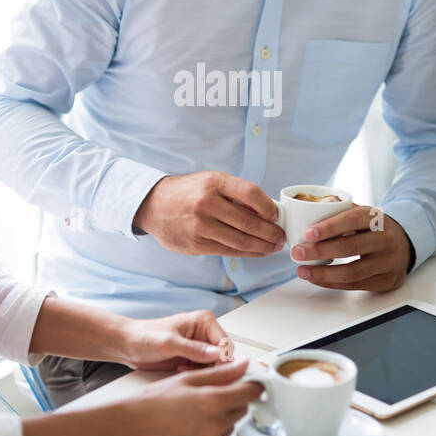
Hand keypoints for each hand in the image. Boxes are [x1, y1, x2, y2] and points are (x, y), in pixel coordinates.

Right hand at [118, 360, 261, 435]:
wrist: (130, 430)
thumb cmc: (153, 403)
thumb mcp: (186, 380)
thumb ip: (220, 373)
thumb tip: (243, 366)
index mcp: (214, 401)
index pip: (251, 392)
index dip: (251, 385)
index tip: (248, 383)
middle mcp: (216, 425)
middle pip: (242, 409)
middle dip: (231, 400)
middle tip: (207, 395)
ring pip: (229, 426)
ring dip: (219, 418)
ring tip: (191, 412)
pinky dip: (208, 434)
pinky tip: (187, 428)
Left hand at [119, 310, 234, 371]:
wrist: (127, 345)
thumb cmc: (144, 337)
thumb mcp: (169, 343)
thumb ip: (194, 349)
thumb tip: (216, 354)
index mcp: (204, 321)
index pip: (226, 343)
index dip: (223, 360)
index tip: (216, 372)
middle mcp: (205, 332)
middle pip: (223, 356)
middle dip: (212, 367)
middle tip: (196, 372)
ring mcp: (199, 346)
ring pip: (215, 365)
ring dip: (203, 372)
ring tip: (183, 369)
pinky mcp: (193, 358)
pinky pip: (204, 370)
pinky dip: (196, 374)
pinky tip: (180, 370)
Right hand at [133, 171, 285, 256]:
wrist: (153, 205)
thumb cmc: (188, 192)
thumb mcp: (210, 182)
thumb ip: (235, 194)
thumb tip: (267, 211)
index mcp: (214, 182)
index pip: (251, 193)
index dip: (268, 207)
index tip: (276, 215)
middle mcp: (207, 203)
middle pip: (249, 221)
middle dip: (271, 232)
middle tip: (281, 236)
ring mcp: (201, 225)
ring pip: (241, 240)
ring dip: (263, 246)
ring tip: (274, 246)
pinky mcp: (196, 244)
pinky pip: (228, 250)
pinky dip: (247, 253)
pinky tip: (257, 252)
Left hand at [290, 205, 411, 291]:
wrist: (403, 246)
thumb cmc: (374, 229)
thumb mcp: (362, 214)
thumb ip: (340, 210)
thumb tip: (308, 208)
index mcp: (376, 218)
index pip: (352, 220)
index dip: (329, 227)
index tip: (307, 233)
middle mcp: (385, 240)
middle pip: (350, 247)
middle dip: (319, 251)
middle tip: (297, 252)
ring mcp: (388, 262)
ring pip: (352, 272)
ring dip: (323, 273)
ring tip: (302, 270)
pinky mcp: (386, 281)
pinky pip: (355, 285)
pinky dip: (332, 283)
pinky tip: (317, 278)